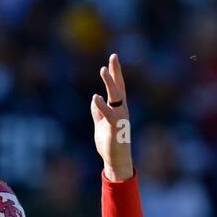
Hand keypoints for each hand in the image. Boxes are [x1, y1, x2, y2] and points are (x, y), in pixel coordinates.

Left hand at [91, 53, 132, 181]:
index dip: (114, 74)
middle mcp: (121, 110)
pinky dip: (102, 105)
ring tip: (103, 69)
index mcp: (118, 109)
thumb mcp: (101, 124)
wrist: (116, 160)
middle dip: (116, 72)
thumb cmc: (109, 144)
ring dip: (109, 83)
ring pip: (115, 96)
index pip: (117, 88)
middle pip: (119, 87)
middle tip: (113, 56)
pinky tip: (96, 97)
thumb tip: (95, 100)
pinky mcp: (115, 127)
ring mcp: (120, 117)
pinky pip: (109, 113)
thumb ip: (98, 112)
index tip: (112, 59)